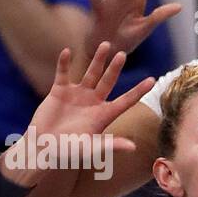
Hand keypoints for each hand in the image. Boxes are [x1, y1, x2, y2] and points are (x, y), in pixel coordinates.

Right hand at [1, 42, 155, 185]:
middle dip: (115, 68)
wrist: (45, 148)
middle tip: (122, 54)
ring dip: (97, 60)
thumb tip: (133, 147)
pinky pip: (63, 74)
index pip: (126, 100)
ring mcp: (77, 95)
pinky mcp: (59, 91)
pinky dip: (64, 63)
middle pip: (108, 81)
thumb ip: (111, 145)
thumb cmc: (69, 152)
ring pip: (90, 73)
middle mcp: (93, 102)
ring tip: (105, 44)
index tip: (152, 80)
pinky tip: (66, 52)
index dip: (138, 91)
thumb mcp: (91, 148)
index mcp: (104, 115)